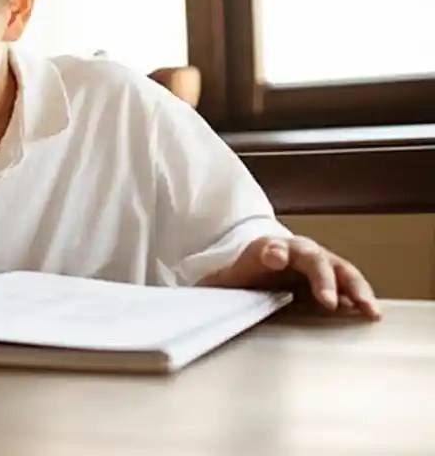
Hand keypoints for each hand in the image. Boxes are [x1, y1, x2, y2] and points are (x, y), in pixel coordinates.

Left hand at [199, 236, 380, 318]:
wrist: (263, 265)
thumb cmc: (244, 275)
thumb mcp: (223, 281)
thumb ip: (212, 286)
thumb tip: (189, 297)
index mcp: (263, 250)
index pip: (267, 248)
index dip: (271, 252)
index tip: (273, 257)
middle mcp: (294, 251)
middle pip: (309, 256)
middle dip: (320, 276)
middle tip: (327, 299)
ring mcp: (317, 261)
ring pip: (338, 268)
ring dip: (352, 287)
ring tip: (364, 308)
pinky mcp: (333, 276)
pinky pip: (350, 284)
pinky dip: (362, 296)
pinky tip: (371, 312)